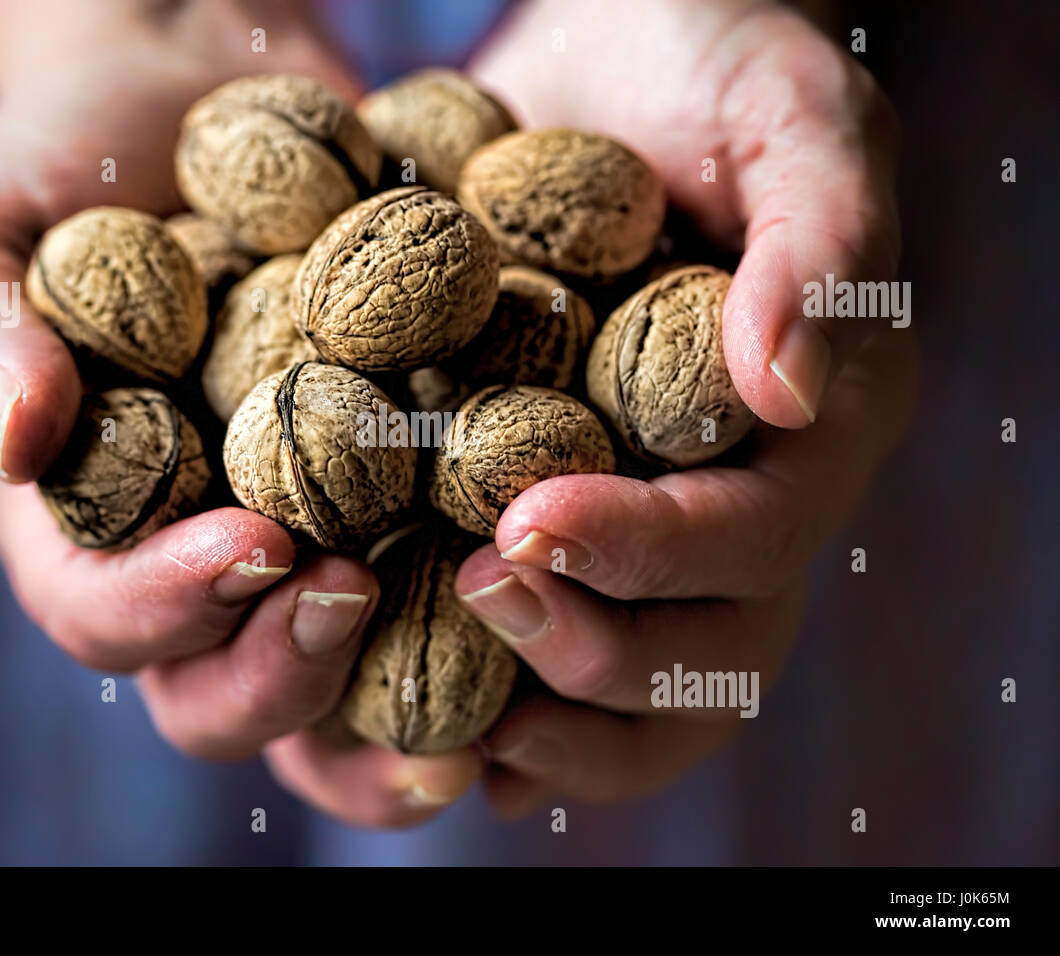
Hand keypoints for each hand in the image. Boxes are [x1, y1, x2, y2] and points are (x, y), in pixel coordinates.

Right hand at [0, 0, 480, 819]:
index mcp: (81, 535)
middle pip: (223, 695)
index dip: (174, 605)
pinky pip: (436, 594)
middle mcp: (190, 570)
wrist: (194, 107)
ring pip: (340, 684)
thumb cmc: (61, 171)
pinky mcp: (393, 506)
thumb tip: (18, 439)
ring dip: (399, 698)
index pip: (105, 617)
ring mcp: (298, 546)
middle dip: (287, 672)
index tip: (258, 543)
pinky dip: (488, 616)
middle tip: (358, 595)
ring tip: (479, 669)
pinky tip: (550, 590)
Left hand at [433, 0, 917, 815]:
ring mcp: (645, 524)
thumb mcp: (786, 110)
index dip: (654, 550)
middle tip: (478, 594)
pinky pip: (541, 648)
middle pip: (706, 652)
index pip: (757, 534)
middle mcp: (735, 502)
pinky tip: (408, 720)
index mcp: (810, 429)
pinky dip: (486, 704)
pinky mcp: (555, 517)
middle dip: (593, 649)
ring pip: (633, 689)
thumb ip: (816, 239)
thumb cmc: (712, 70)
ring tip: (437, 717)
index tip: (532, 522)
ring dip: (540, 714)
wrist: (611, 65)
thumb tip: (789, 390)